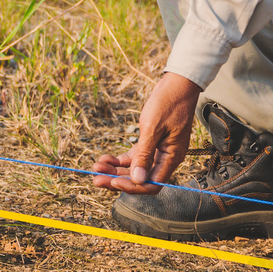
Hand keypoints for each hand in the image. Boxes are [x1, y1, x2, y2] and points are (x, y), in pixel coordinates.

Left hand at [92, 72, 201, 194]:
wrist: (177, 85)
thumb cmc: (168, 103)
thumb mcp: (153, 127)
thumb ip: (145, 154)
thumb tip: (138, 179)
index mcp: (171, 158)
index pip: (151, 184)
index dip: (132, 186)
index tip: (113, 182)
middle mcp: (165, 158)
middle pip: (140, 179)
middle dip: (117, 179)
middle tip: (95, 179)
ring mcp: (157, 151)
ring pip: (134, 168)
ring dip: (115, 170)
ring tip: (96, 166)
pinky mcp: (150, 143)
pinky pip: (134, 157)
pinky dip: (119, 159)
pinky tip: (105, 158)